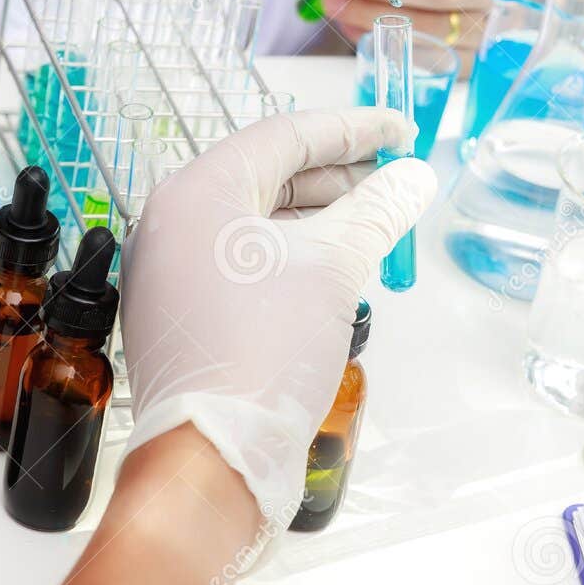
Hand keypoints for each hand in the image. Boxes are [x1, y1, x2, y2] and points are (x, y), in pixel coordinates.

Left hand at [119, 108, 436, 519]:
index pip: (285, 137)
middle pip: (267, 174)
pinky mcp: (178, 310)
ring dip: (317, 217)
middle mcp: (170, 221)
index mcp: (196, 192)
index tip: (401, 132)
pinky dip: (289, 252)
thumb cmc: (264, 353)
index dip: (353, 130)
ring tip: (373, 223)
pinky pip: (238, 259)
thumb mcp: (335, 268)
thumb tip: (415, 177)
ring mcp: (168, 268)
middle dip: (338, 176)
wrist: (214, 454)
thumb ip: (378, 211)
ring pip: (253, 219)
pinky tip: (332, 266)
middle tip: (394, 179)